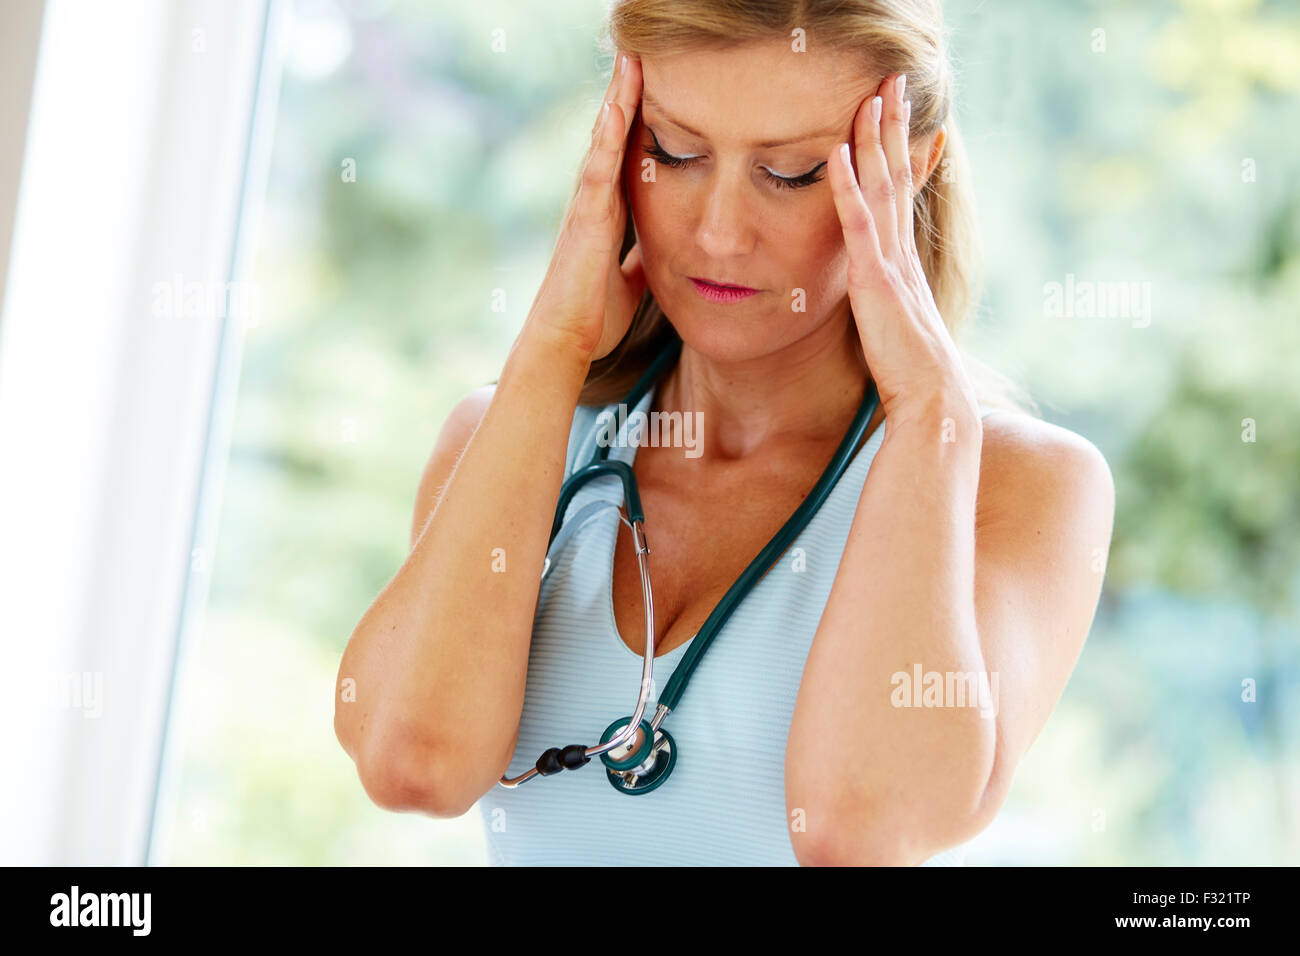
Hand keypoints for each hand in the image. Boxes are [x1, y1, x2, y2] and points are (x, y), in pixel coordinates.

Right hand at [524, 50, 646, 361]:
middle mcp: (594, 202)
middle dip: (624, 94)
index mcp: (607, 213)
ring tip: (630, 58)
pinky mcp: (585, 219)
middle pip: (611, 136)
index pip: (624, 154)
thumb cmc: (594, 318)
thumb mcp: (632, 282)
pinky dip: (608, 135)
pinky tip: (618, 105)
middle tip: (636, 50)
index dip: (636, 118)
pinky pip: (598, 167)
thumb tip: (661, 250)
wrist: (568, 342)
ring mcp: (586, 207)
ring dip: (616, 99)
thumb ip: (640, 259)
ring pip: (603, 141)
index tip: (652, 82)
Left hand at [827, 73, 978, 422]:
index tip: (894, 114)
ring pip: (882, 187)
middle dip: (893, 126)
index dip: (896, 150)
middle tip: (891, 81)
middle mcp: (901, 253)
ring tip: (871, 96)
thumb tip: (876, 298)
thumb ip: (884, 304)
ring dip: (875, 139)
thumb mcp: (892, 327)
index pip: (899, 193)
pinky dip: (848, 186)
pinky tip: (838, 153)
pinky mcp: (876, 280)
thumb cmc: (913, 374)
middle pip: (897, 175)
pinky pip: (859, 223)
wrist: (933, 399)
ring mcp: (891, 263)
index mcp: (903, 262)